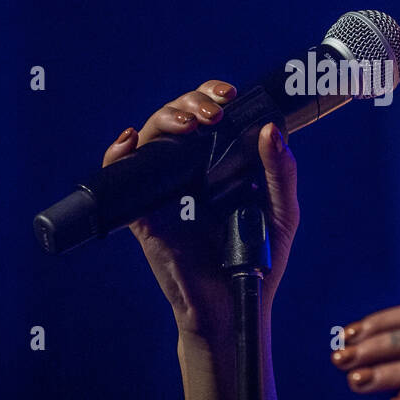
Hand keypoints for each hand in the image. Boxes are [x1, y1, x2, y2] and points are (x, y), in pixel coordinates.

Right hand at [103, 80, 299, 337]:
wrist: (233, 305)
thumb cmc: (259, 260)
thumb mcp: (281, 211)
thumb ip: (281, 172)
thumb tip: (271, 130)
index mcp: (220, 164)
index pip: (206, 115)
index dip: (209, 95)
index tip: (227, 94)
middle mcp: (190, 171)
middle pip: (176, 119)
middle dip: (189, 102)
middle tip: (211, 114)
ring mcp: (165, 191)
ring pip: (150, 139)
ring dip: (163, 119)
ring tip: (188, 123)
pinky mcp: (145, 214)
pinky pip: (121, 180)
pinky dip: (118, 156)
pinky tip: (130, 142)